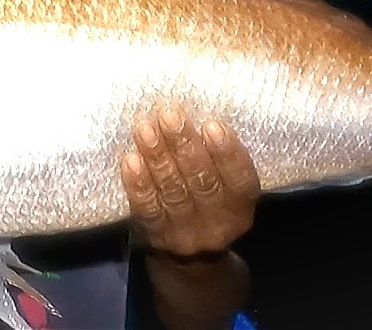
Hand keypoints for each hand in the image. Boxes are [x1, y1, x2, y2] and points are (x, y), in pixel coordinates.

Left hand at [119, 105, 259, 257]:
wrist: (189, 261)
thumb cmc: (208, 201)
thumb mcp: (226, 186)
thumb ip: (218, 159)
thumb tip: (198, 110)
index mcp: (241, 205)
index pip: (239, 180)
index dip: (227, 152)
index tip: (212, 124)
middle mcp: (218, 223)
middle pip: (202, 181)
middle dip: (184, 144)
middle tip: (169, 114)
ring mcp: (186, 232)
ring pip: (172, 190)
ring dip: (157, 156)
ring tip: (145, 127)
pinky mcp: (156, 235)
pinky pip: (147, 208)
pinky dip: (138, 183)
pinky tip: (130, 159)